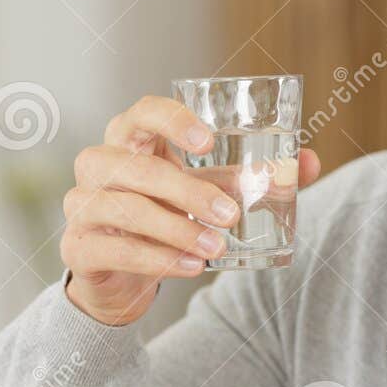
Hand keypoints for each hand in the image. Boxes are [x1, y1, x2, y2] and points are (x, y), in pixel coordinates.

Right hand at [62, 95, 320, 325]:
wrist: (122, 274)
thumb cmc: (168, 216)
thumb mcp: (208, 192)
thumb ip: (252, 176)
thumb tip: (308, 162)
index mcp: (132, 139)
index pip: (143, 112)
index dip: (172, 120)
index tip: (209, 142)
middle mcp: (100, 164)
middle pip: (136, 167)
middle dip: (188, 190)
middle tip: (230, 213)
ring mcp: (83, 204)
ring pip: (125, 208)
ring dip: (177, 229)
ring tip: (216, 248)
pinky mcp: (78, 246)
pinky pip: (115, 248)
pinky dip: (157, 258)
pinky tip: (191, 267)